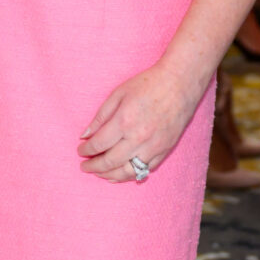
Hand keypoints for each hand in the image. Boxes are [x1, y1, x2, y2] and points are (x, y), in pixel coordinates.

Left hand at [77, 62, 209, 182]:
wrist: (180, 83)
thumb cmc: (148, 84)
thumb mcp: (118, 93)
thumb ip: (100, 116)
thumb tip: (85, 135)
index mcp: (124, 121)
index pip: (99, 144)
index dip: (86, 150)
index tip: (80, 151)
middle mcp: (138, 137)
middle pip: (110, 161)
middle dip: (94, 166)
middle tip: (84, 166)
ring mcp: (153, 146)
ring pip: (127, 171)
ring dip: (110, 175)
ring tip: (99, 174)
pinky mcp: (165, 150)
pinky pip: (145, 170)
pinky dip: (130, 175)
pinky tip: (119, 174)